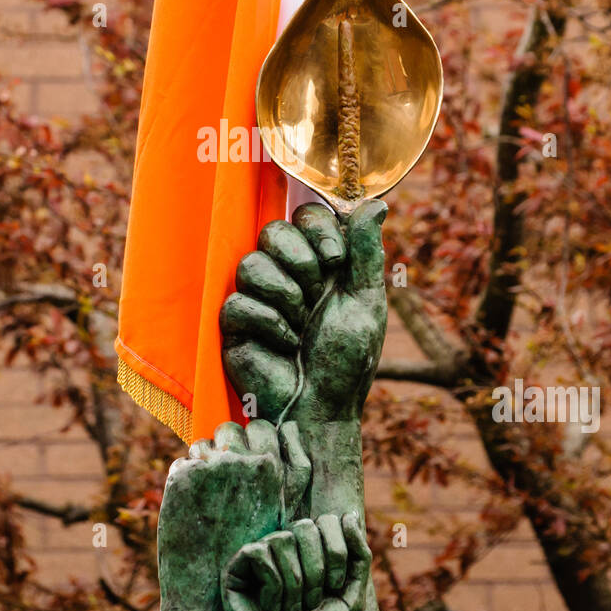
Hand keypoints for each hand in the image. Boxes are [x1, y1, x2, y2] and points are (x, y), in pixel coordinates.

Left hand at [157, 419, 310, 610]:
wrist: (211, 590)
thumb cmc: (253, 548)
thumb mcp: (285, 508)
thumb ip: (295, 466)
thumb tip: (291, 425)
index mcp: (270, 467)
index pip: (259, 427)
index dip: (252, 442)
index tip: (246, 462)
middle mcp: (240, 462)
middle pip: (229, 428)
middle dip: (225, 446)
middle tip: (224, 479)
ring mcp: (208, 468)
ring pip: (202, 444)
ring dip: (203, 463)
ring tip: (208, 498)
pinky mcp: (181, 478)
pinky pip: (182, 465)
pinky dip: (183, 482)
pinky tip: (192, 508)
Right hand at [220, 200, 387, 425]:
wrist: (323, 408)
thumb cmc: (348, 360)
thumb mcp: (366, 301)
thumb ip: (366, 251)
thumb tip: (377, 202)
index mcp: (319, 264)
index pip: (304, 216)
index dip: (316, 230)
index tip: (336, 260)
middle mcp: (285, 275)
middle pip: (272, 232)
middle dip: (300, 263)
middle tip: (317, 297)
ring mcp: (257, 299)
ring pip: (250, 264)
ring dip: (285, 297)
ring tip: (301, 325)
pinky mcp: (233, 325)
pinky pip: (236, 302)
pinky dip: (267, 323)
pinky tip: (284, 344)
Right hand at [221, 512, 370, 610]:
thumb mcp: (350, 596)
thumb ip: (358, 556)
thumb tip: (349, 514)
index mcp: (309, 551)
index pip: (327, 521)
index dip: (337, 552)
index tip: (335, 588)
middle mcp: (283, 548)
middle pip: (305, 526)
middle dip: (317, 569)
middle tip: (312, 604)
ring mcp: (259, 556)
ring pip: (282, 539)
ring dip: (294, 584)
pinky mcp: (236, 568)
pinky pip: (259, 552)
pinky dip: (272, 586)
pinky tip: (268, 609)